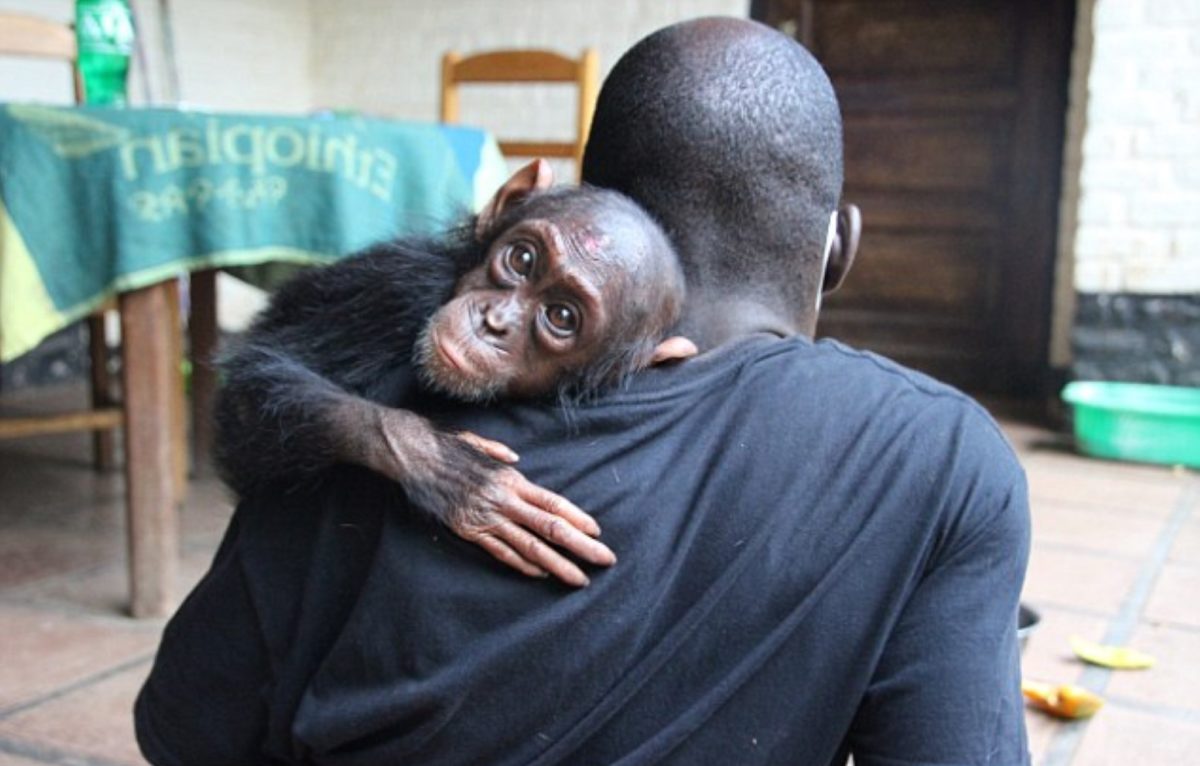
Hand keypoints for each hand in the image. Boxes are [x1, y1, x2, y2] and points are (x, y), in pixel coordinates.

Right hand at [449, 432, 614, 586]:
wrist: (414, 457)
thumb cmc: (448, 448)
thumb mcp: (479, 444)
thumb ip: (500, 454)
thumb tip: (516, 459)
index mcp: (512, 480)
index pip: (554, 502)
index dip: (578, 518)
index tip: (597, 532)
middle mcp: (504, 499)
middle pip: (551, 527)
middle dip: (581, 546)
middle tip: (605, 559)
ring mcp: (487, 518)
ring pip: (530, 547)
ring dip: (558, 565)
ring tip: (579, 579)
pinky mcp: (469, 531)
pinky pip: (501, 552)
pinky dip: (522, 564)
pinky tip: (540, 574)